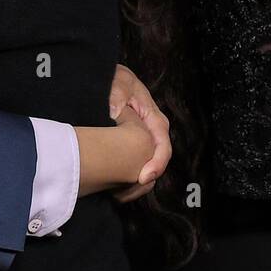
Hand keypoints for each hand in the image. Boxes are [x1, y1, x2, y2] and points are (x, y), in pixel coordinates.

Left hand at [108, 62, 170, 197]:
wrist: (109, 78)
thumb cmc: (115, 80)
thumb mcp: (118, 84)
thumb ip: (119, 97)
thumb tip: (117, 112)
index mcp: (154, 118)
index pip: (162, 145)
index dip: (155, 163)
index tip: (144, 177)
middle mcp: (154, 130)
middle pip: (157, 159)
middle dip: (146, 177)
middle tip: (128, 192)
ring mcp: (146, 137)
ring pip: (148, 162)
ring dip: (138, 179)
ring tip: (122, 192)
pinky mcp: (136, 141)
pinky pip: (138, 160)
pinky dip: (130, 174)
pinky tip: (118, 184)